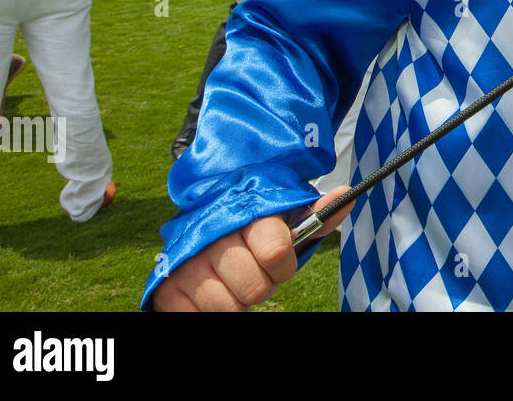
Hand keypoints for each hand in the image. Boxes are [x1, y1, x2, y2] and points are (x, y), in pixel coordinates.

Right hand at [152, 186, 354, 311]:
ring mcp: (188, 262)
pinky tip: (213, 289)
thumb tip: (346, 194)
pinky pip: (195, 317)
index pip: (276, 253)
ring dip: (236, 301)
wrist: (203, 217)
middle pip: (254, 288)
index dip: (283, 264)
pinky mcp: (166, 285)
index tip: (278, 257)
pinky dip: (208, 311)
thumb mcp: (285, 214)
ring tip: (232, 279)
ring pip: (227, 308)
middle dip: (261, 285)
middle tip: (254, 271)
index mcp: (247, 215)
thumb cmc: (254, 224)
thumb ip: (316, 214)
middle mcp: (214, 236)